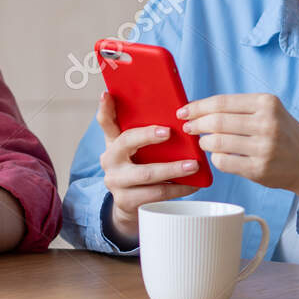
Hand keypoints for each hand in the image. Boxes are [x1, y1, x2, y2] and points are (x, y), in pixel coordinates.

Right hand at [96, 90, 198, 244]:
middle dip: (148, 135)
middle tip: (169, 132)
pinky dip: (177, 189)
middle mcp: (109, 159)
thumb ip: (145, 131)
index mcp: (112, 142)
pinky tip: (192, 185)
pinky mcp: (126, 201)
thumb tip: (176, 111)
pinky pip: (156, 194)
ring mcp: (115, 181)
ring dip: (173, 169)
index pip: (105, 121)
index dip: (105, 108)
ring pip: (146, 174)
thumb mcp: (136, 149)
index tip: (108, 94)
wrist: (129, 204)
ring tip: (193, 165)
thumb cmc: (139, 167)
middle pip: (127, 142)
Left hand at [180, 93, 298, 203]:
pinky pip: (223, 162)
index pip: (221, 102)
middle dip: (196, 124)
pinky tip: (217, 156)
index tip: (184, 110)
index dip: (197, 106)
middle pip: (216, 121)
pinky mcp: (259, 169)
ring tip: (204, 142)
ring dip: (204, 142)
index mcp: (267, 103)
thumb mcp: (269, 111)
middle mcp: (267, 123)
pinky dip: (214, 158)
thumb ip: (239, 109)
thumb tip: (198, 108)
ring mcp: (264, 147)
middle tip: (189, 127)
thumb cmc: (283, 134)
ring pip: (216, 142)